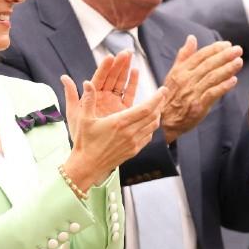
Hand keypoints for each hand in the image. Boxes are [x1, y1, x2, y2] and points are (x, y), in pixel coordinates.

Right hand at [61, 53, 160, 187]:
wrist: (88, 166)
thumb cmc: (84, 142)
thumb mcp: (83, 119)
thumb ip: (88, 100)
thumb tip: (86, 82)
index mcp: (120, 122)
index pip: (145, 108)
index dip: (157, 98)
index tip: (163, 89)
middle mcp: (130, 133)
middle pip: (153, 115)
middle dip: (160, 103)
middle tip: (164, 93)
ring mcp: (134, 143)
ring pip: (153, 126)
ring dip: (157, 114)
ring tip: (158, 105)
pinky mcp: (134, 150)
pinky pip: (148, 135)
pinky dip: (151, 126)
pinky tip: (149, 121)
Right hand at [158, 36, 241, 141]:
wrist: (165, 120)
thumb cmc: (172, 95)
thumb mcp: (174, 73)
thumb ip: (184, 55)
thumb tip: (192, 38)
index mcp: (181, 70)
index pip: (200, 56)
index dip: (215, 49)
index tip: (227, 44)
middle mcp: (186, 80)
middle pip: (208, 65)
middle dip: (224, 56)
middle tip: (238, 50)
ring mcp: (192, 93)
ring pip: (212, 77)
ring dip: (227, 69)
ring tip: (239, 62)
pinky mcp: (198, 106)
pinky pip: (212, 94)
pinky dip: (223, 86)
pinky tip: (234, 80)